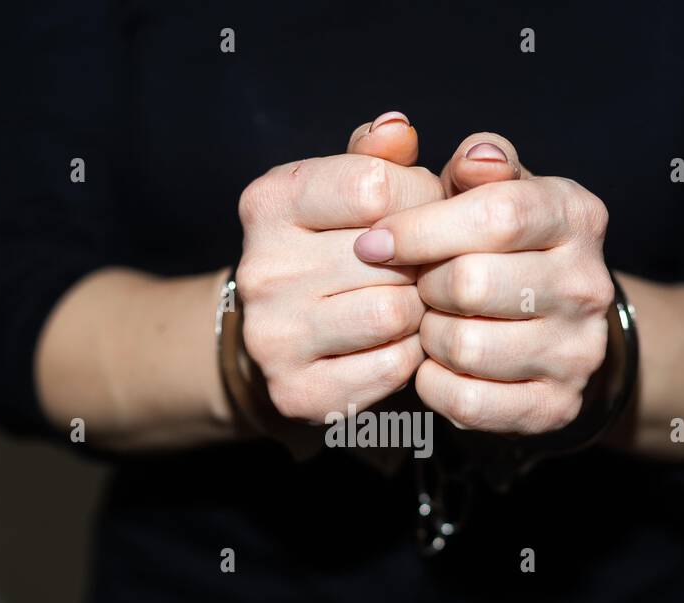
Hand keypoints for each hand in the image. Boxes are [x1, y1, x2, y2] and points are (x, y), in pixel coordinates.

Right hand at [236, 112, 441, 424]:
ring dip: (419, 310)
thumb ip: (380, 156)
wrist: (283, 339)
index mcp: (268, 202)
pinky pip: (392, 367)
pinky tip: (395, 344)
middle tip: (419, 267)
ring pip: (394, 313)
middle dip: (424, 259)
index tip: (423, 213)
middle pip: (390, 255)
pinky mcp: (298, 393)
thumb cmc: (334, 247)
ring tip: (408, 303)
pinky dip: (409, 356)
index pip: (376, 184)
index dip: (422, 198)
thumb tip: (397, 129)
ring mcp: (273, 336)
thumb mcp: (348, 187)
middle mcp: (260, 268)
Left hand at [353, 132, 614, 435]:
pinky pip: (468, 402)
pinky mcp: (556, 406)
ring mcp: (578, 351)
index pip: (497, 215)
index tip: (374, 242)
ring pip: (465, 346)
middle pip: (473, 283)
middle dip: (423, 285)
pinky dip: (434, 385)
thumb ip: (472, 164)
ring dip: (427, 336)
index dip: (422, 228)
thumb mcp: (487, 191)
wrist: (550, 324)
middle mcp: (588, 284)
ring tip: (429, 322)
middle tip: (414, 286)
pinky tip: (436, 364)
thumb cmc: (496, 243)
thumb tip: (475, 156)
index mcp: (575, 216)